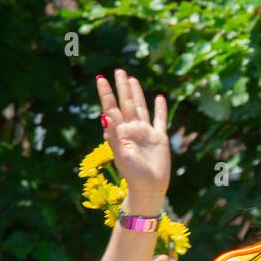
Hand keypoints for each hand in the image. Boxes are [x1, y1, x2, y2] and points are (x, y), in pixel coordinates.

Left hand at [95, 68, 169, 210]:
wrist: (149, 188)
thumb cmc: (133, 174)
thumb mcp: (121, 155)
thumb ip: (114, 136)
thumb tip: (104, 115)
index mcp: (120, 132)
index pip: (111, 108)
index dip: (106, 93)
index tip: (100, 78)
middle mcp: (132, 129)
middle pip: (126, 103)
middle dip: (122, 87)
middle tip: (118, 71)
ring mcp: (146, 133)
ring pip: (140, 107)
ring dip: (136, 94)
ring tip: (132, 80)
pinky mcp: (159, 138)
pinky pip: (160, 120)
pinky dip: (160, 108)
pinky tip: (159, 98)